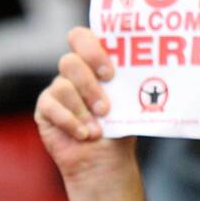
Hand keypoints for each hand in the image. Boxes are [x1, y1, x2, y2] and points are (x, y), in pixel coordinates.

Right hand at [35, 28, 149, 200]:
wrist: (104, 162)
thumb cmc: (119, 130)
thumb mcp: (129, 104)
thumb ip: (130, 85)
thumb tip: (153, 72)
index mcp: (93, 63)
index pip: (81, 38)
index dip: (92, 48)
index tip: (109, 72)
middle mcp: (73, 74)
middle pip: (70, 61)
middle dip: (89, 84)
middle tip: (106, 106)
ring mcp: (57, 91)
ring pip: (62, 86)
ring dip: (83, 109)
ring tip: (98, 128)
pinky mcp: (45, 110)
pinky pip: (51, 107)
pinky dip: (69, 122)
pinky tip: (84, 134)